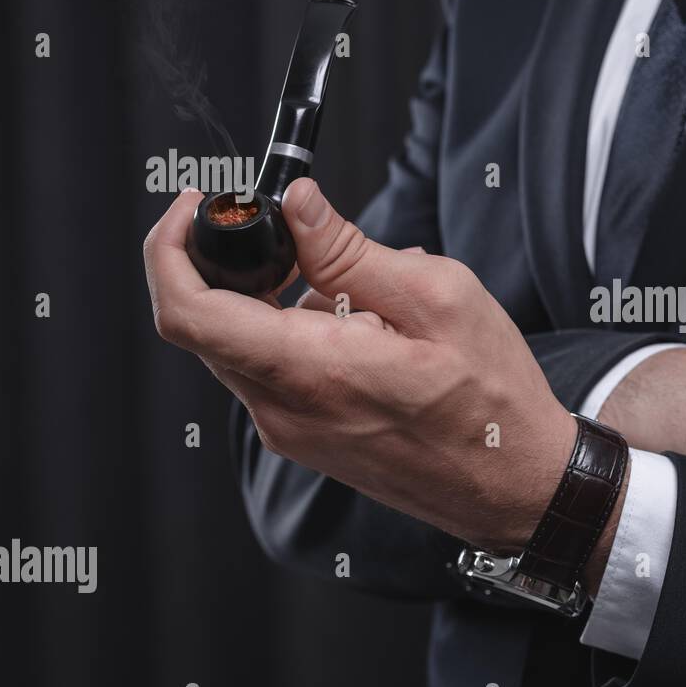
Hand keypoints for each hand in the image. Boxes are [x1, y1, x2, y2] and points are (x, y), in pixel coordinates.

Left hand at [142, 182, 602, 573]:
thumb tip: (297, 205)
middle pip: (206, 324)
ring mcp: (292, 432)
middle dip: (232, 265)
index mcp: (310, 370)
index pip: (188, 311)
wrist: (515, 481)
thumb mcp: (437, 298)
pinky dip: (294, 332)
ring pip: (240, 346)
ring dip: (274, 300)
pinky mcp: (307, 440)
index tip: (198, 208)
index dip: (170, 248)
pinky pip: (271, 373)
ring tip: (355, 287)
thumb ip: (350, 250)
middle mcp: (284, 410)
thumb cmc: (491, 400)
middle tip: (287, 230)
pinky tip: (361, 324)